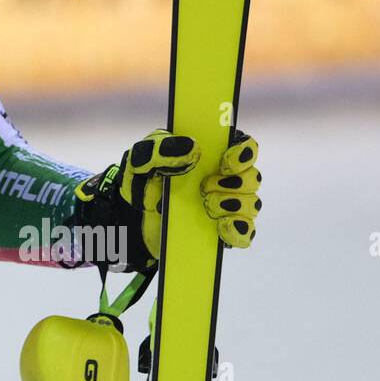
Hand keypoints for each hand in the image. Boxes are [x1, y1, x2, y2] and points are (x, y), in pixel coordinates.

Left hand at [72, 128, 262, 269]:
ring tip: (205, 206)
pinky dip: (239, 231)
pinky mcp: (219, 232)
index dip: (244, 151)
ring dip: (233, 205)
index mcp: (209, 153)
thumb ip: (160, 149)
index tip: (226, 161)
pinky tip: (222, 226)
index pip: (243, 145)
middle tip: (205, 187)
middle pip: (252, 177)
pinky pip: (243, 234)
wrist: (127, 218)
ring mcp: (224, 206)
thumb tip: (192, 149)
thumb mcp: (140, 159)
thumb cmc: (139, 180)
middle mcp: (223, 178)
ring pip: (251, 205)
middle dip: (235, 183)